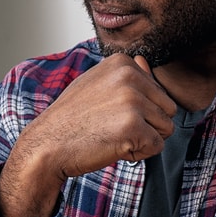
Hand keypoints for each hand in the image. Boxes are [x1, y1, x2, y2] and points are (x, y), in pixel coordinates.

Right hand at [0, 54, 174, 216]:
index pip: (158, 92)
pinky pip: (157, 147)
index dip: (138, 111)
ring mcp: (132, 100)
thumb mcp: (96, 84)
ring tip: (112, 135)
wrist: (47, 144)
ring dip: (142, 140)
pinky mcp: (134, 126)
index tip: (109, 112)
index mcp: (123, 62)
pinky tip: (112, 147)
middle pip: (168, 110)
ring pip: (165, 129)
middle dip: (147, 125)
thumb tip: (146, 62)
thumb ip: (125, 75)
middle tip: (112, 127)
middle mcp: (130, 76)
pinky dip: (138, 154)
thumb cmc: (71, 118)